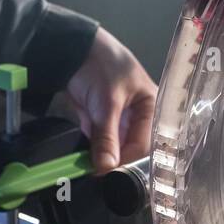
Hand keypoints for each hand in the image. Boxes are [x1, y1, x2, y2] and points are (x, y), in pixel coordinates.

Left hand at [66, 27, 156, 172]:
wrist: (70, 47)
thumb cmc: (100, 65)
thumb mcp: (107, 102)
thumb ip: (107, 136)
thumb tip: (107, 168)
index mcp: (153, 107)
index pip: (146, 144)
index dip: (128, 161)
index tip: (110, 175)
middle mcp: (139, 116)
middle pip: (131, 149)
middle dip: (116, 162)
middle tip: (100, 176)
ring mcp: (119, 119)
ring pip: (114, 148)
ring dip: (103, 158)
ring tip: (92, 171)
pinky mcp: (100, 121)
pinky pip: (99, 142)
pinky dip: (92, 150)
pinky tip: (86, 161)